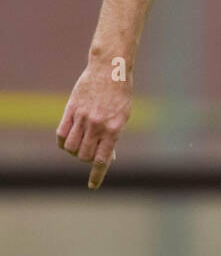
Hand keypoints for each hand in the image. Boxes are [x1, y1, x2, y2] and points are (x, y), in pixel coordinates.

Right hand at [56, 63, 132, 189]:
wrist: (110, 69)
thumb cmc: (120, 94)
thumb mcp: (123, 117)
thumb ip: (113, 137)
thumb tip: (107, 156)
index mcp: (113, 129)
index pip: (102, 160)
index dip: (97, 175)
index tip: (92, 186)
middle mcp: (97, 125)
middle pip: (84, 156)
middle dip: (87, 159)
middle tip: (92, 151)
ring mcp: (82, 118)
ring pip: (71, 148)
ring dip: (75, 152)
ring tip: (81, 145)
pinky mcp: (71, 109)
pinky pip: (62, 134)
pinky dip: (64, 142)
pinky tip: (69, 142)